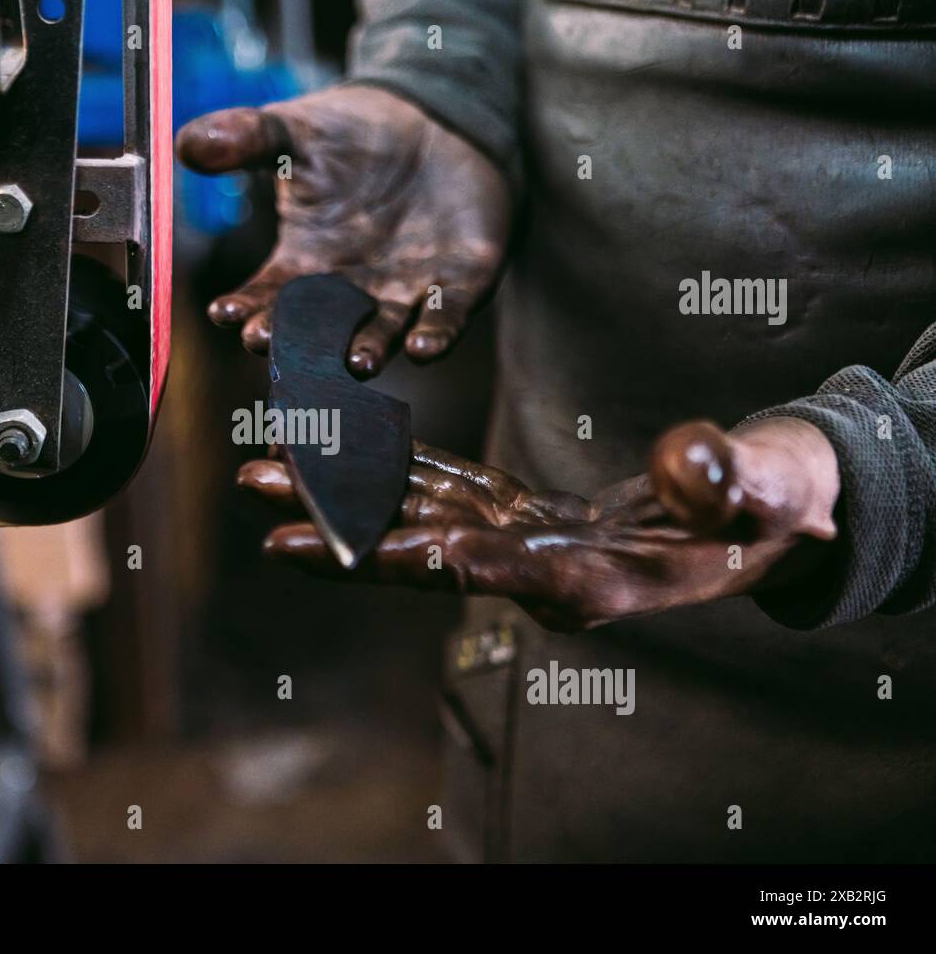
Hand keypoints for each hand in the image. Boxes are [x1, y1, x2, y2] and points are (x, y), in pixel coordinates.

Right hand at [176, 85, 511, 376]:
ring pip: (382, 335)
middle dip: (303, 345)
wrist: (432, 122)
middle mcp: (351, 290)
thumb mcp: (294, 132)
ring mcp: (404, 292)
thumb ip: (245, 139)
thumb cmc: (352, 135)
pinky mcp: (458, 284)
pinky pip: (445, 318)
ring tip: (357, 363)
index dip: (247, 307)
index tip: (224, 314)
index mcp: (306, 262)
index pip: (270, 295)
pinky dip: (435, 335)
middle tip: (279, 351)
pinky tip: (422, 348)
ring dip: (369, 352)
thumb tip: (187, 143)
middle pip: (322, 331)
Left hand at [237, 419, 839, 631]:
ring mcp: (517, 543)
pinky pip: (438, 488)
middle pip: (427, 560)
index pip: (509, 576)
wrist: (746, 525)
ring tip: (265, 472)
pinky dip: (388, 469)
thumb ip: (729, 483)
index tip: (372, 547)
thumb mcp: (766, 495)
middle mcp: (536, 572)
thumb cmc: (765, 511)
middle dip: (347, 545)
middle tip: (268, 526)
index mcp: (594, 582)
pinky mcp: (512, 514)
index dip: (442, 562)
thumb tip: (691, 460)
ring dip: (340, 499)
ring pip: (413, 519)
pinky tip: (341, 448)